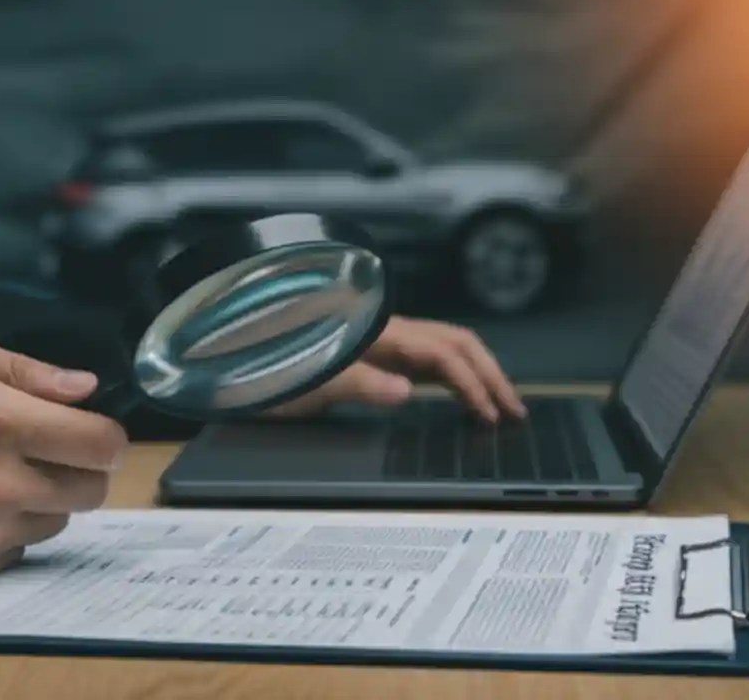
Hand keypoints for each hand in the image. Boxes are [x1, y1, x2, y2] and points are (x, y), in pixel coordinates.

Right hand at [0, 325, 126, 583]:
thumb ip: (18, 366)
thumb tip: (84, 386)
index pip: (104, 445)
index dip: (104, 436)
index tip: (85, 430)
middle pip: (93, 489)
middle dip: (81, 468)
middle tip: (45, 451)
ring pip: (58, 521)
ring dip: (42, 499)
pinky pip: (18, 550)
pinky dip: (6, 530)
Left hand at [269, 316, 525, 421]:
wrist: (233, 359)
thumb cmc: (265, 370)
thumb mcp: (307, 382)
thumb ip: (357, 382)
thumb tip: (406, 391)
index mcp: (377, 335)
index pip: (443, 354)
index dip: (472, 384)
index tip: (488, 416)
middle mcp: (386, 332)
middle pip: (456, 343)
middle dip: (490, 375)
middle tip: (515, 412)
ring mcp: (382, 341)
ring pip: (446, 348)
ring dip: (477, 373)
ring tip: (500, 406)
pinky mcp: (375, 354)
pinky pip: (426, 360)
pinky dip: (454, 377)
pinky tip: (461, 397)